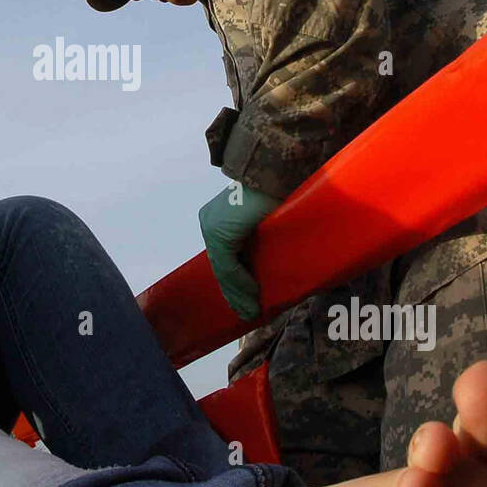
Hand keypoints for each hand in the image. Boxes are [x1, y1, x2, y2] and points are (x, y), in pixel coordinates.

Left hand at [198, 182, 281, 320]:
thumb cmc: (277, 193)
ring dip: (238, 294)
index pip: (224, 257)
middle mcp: (210, 223)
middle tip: (246, 312)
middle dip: (233, 293)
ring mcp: (212, 228)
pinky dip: (242, 284)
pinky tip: (253, 297)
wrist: (276, 175)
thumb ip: (256, 242)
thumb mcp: (263, 223)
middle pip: (221, 266)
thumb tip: (262, 267)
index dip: (234, 281)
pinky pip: (229, 267)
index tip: (244, 299)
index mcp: (217, 219)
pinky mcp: (220, 235)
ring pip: (224, 270)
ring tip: (251, 312)